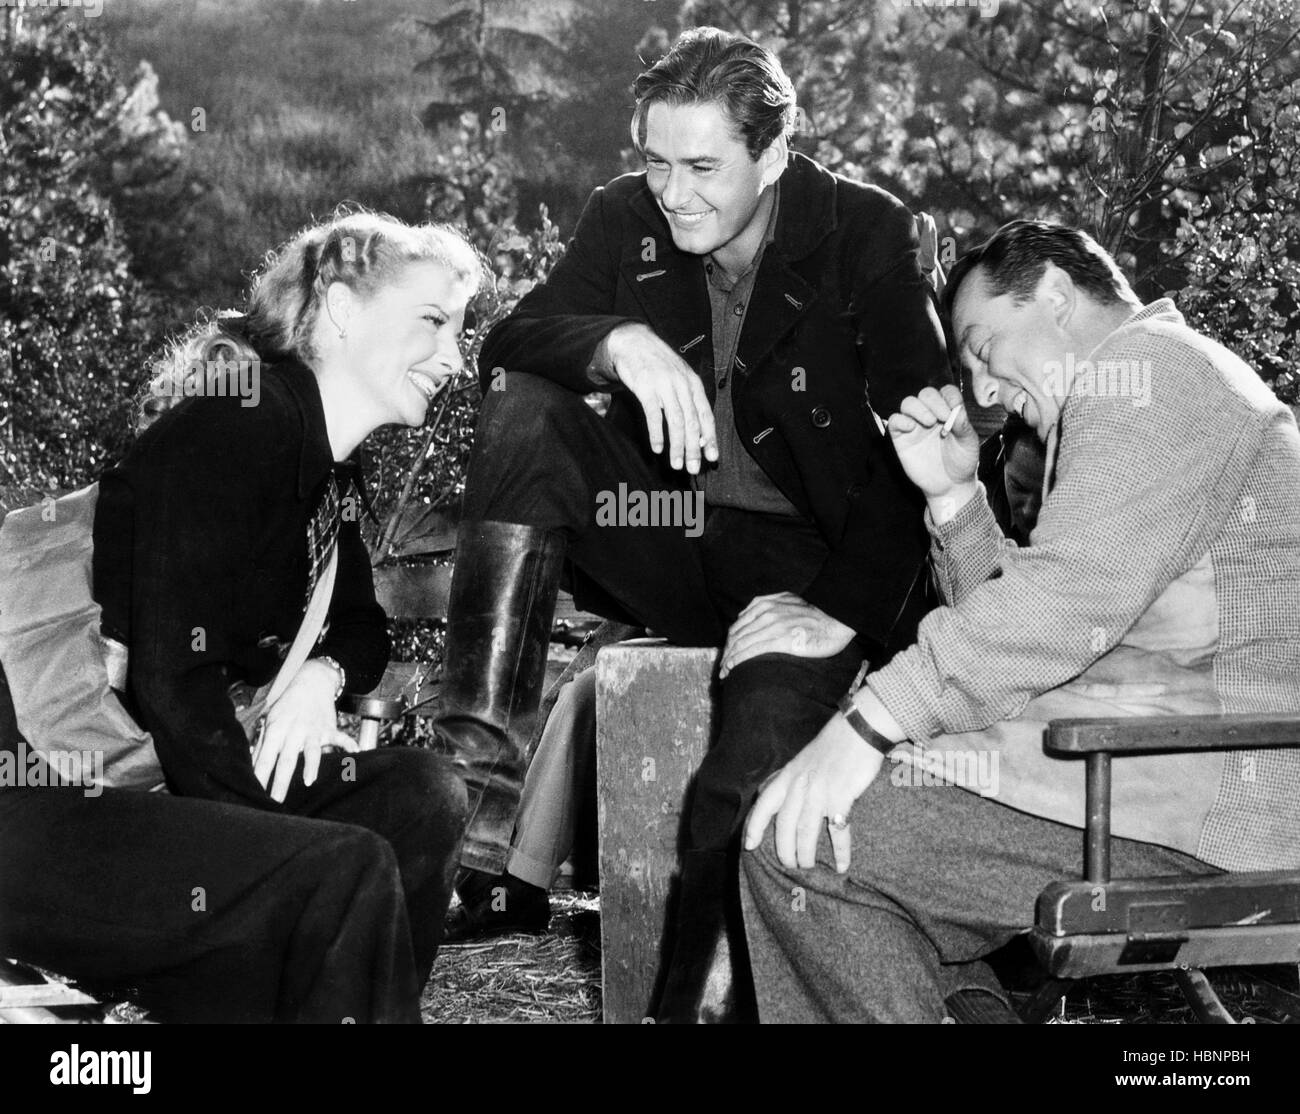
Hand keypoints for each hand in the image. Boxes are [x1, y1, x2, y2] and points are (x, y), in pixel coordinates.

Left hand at [252, 660, 356, 802]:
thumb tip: (251, 767)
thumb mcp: (270, 721)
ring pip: (311, 750)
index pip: (264, 758)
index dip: (259, 776)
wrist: (311, 681)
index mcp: (276, 730)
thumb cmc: (287, 706)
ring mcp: (313, 730)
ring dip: (311, 765)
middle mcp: (294, 731)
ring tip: (309, 781)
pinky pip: (340, 737)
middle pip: (286, 760)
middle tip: (275, 803)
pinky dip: (348, 744)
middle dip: (280, 782)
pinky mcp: (329, 728)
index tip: (254, 794)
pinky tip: (355, 753)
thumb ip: (263, 744)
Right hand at [606, 322, 718, 473]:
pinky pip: (654, 414)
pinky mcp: (645, 386)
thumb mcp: (679, 379)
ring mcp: (664, 385)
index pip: (706, 415)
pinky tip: (657, 448)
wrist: (634, 342)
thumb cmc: (658, 365)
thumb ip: (688, 403)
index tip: (712, 458)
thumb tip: (698, 435)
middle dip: (694, 448)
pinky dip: (657, 434)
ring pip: (676, 421)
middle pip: (692, 422)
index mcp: (693, 383)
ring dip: (677, 446)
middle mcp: (682, 384)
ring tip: (676, 464)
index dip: (710, 438)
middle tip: (692, 469)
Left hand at [719, 592, 854, 679]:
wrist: (838, 618)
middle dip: (726, 654)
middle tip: (722, 669)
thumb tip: (752, 615)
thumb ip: (770, 605)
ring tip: (725, 673)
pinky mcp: (780, 639)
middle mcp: (765, 613)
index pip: (738, 625)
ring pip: (741, 644)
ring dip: (729, 660)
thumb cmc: (817, 614)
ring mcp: (772, 625)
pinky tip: (733, 669)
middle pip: (736, 636)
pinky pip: (752, 651)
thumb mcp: (789, 601)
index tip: (727, 655)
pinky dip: (738, 661)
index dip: (729, 642)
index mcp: (765, 604)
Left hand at [743, 712, 884, 871]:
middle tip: (788, 864)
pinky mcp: (841, 798)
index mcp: (788, 776)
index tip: (749, 845)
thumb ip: (791, 779)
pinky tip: (841, 865)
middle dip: (784, 849)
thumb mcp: (802, 759)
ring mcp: (819, 792)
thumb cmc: (832, 745)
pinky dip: (840, 852)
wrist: (858, 731)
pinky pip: (838, 832)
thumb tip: (779, 798)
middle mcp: (800, 785)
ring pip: (805, 831)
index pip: (764, 804)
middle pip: (784, 825)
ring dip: (805, 853)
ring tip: (806, 867)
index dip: (755, 826)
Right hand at [887, 385, 979, 513]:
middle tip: (943, 418)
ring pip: (908, 403)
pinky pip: (894, 421)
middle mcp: (931, 415)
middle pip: (926, 394)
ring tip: (929, 422)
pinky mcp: (901, 438)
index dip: (949, 396)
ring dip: (918, 408)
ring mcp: (915, 426)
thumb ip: (963, 424)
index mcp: (949, 412)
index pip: (946, 392)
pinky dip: (900, 420)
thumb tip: (956, 408)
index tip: (955, 409)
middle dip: (934, 402)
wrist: (950, 485)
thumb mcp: (968, 442)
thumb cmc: (961, 462)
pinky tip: (911, 427)